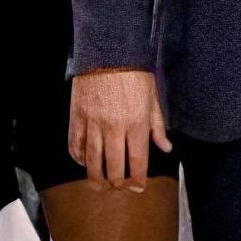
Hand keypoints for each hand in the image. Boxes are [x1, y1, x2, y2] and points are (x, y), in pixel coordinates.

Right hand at [67, 68, 172, 189]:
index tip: (137, 187)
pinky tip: (84, 163)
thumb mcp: (153, 99)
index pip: (137, 161)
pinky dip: (79, 158)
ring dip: (96, 177)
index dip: (137, 178)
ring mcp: (93, 123)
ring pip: (93, 160)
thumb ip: (157, 127)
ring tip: (100, 186)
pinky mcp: (77, 117)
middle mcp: (114, 127)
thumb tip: (165, 148)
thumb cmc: (134, 74)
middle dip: (117, 182)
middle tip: (119, 188)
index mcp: (136, 123)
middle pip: (114, 166)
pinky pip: (75, 144)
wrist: (108, 52)